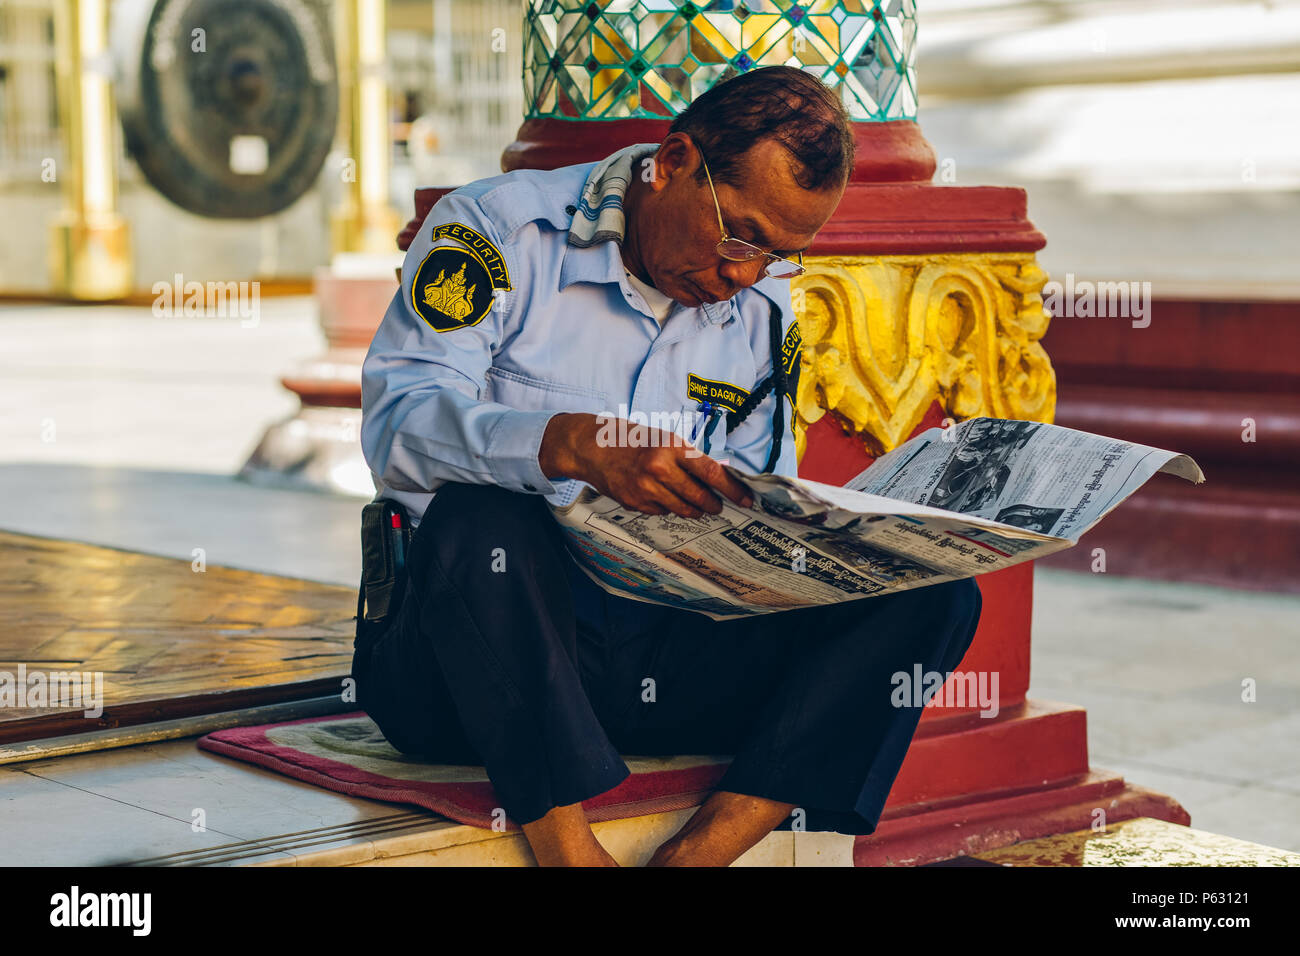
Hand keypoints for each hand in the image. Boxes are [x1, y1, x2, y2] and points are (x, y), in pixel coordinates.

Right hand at [539, 413, 753, 517]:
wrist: (590, 447)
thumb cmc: (629, 438)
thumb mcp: (662, 438)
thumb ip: (687, 457)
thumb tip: (717, 475)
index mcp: (671, 447)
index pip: (711, 473)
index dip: (732, 490)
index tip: (746, 499)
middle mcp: (659, 469)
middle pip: (700, 497)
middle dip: (714, 505)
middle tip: (719, 506)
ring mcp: (646, 489)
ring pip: (683, 509)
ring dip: (694, 510)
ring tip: (698, 506)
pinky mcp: (635, 503)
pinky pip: (662, 512)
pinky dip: (669, 508)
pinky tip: (666, 499)